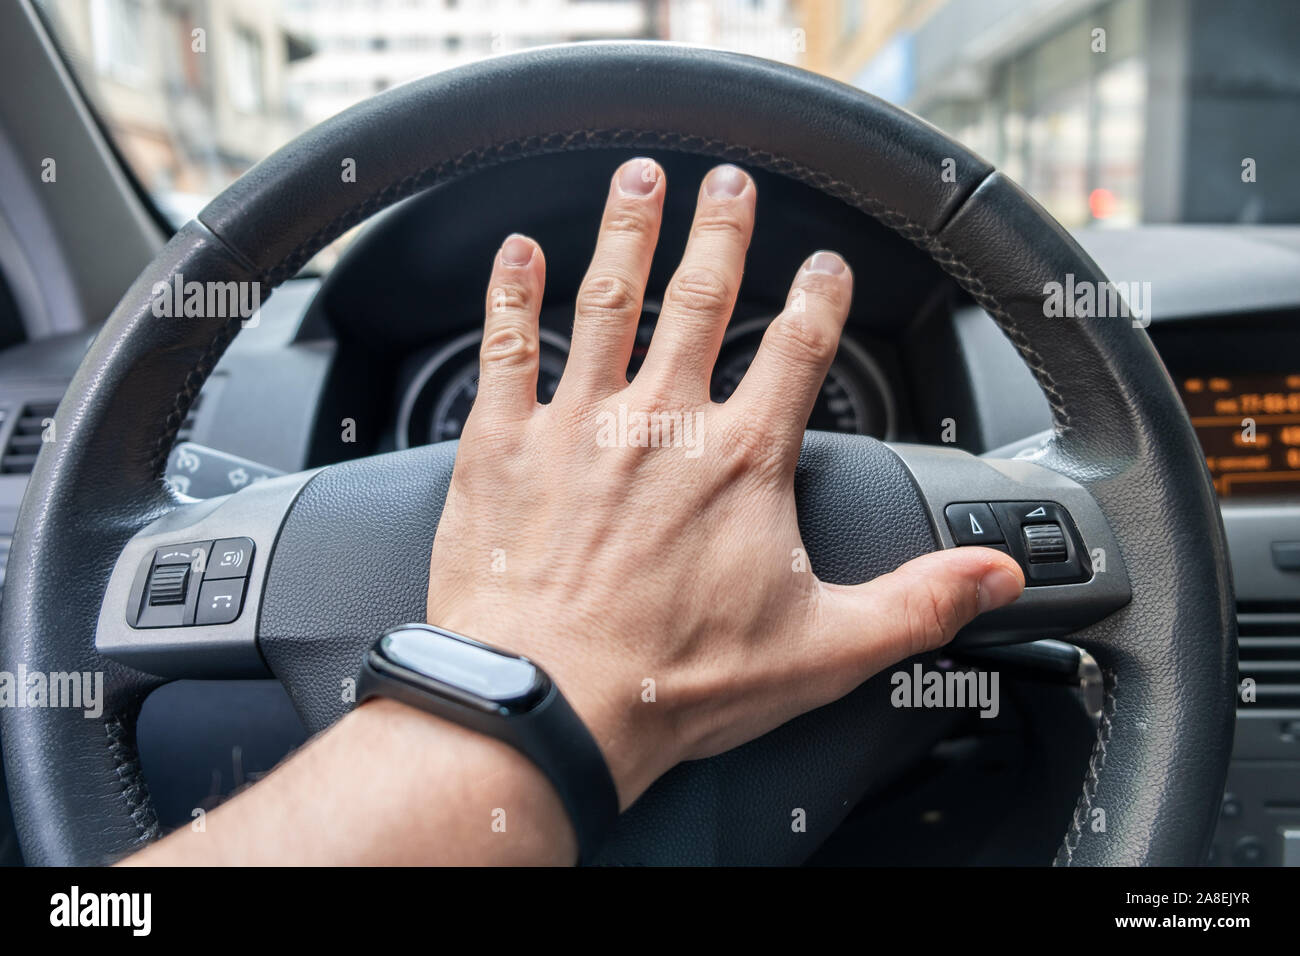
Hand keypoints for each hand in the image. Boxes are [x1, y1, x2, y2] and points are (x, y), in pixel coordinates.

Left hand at [426, 158, 1024, 808]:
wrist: (546, 705)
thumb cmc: (672, 682)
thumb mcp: (821, 650)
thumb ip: (917, 602)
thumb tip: (996, 575)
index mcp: (741, 460)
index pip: (800, 350)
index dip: (821, 297)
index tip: (825, 265)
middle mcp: (662, 421)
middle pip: (704, 297)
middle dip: (723, 232)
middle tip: (732, 183)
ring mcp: (581, 422)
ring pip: (611, 298)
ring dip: (630, 232)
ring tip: (640, 179)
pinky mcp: (505, 443)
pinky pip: (508, 346)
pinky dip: (512, 294)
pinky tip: (519, 252)